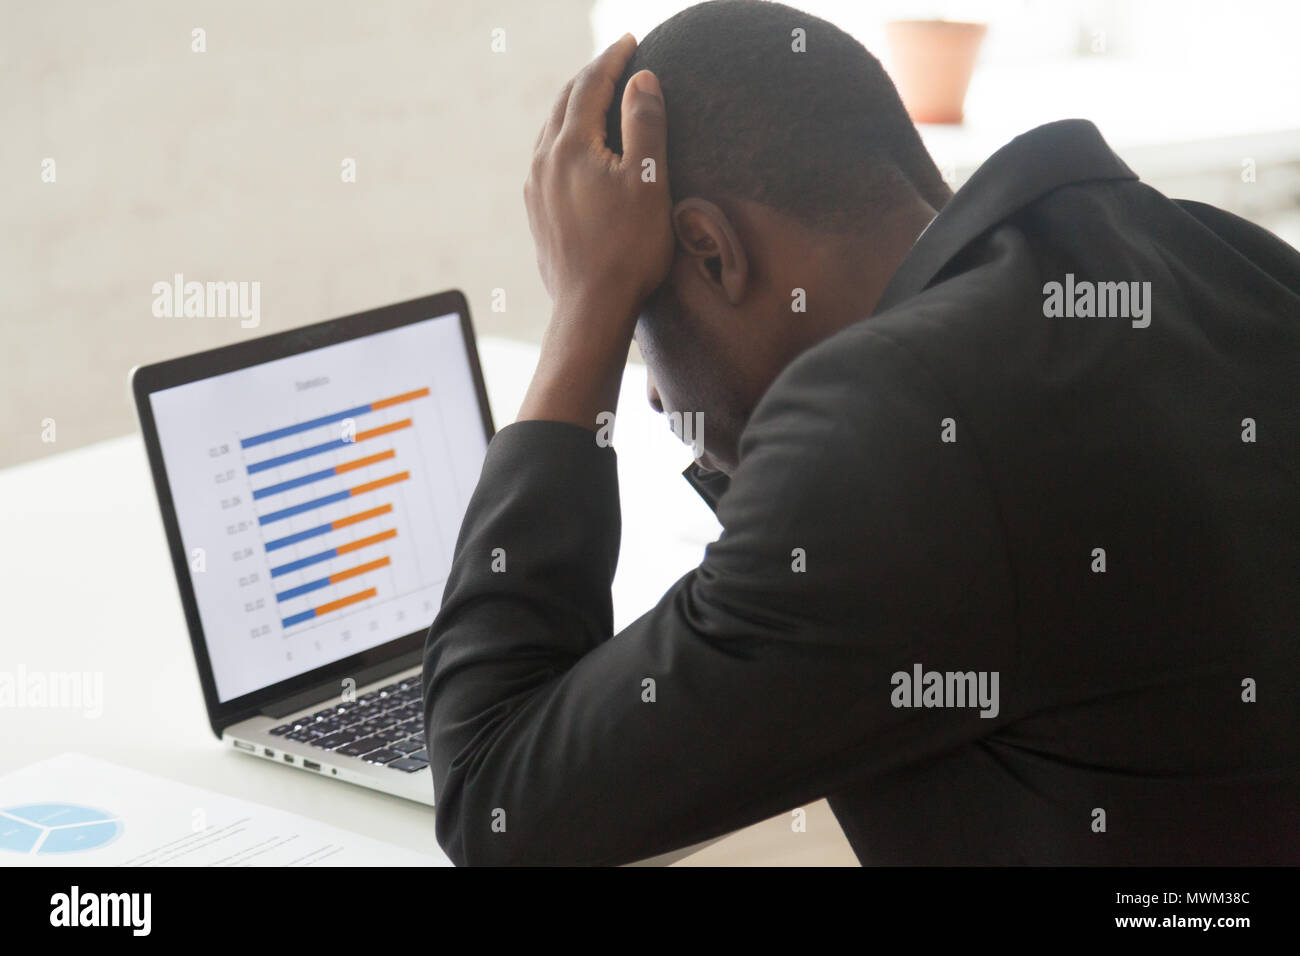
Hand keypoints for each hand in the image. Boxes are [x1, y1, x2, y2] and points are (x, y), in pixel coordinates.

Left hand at [524, 33, 672, 324]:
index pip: (591, 85)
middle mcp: (544, 161)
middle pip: (565, 102)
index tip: (631, 41)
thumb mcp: (649, 181)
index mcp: (570, 147)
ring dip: (575, 108)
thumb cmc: (627, 249)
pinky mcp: (537, 213)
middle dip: (590, 77)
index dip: (613, 59)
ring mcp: (536, 189)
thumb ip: (644, 124)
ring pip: (552, 131)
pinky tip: (579, 151)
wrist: (591, 310)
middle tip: (615, 62)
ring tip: (598, 99)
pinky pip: (548, 159)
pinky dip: (566, 139)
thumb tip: (641, 80)